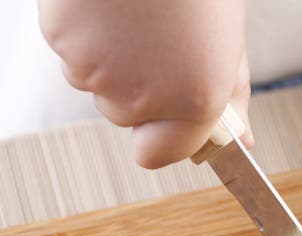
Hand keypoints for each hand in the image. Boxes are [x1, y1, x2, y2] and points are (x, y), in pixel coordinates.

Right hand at [38, 0, 252, 168]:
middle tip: (160, 40)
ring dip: (113, 60)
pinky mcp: (59, 38)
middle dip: (141, 89)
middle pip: (126, 116)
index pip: (157, 155)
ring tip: (138, 15)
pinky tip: (112, 6)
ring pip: (96, 83)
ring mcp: (93, 69)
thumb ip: (229, 96)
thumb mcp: (229, 41)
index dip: (163, 137)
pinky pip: (72, 52)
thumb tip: (242, 138)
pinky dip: (87, 35)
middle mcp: (140, 95)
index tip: (171, 117)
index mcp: (192, 99)